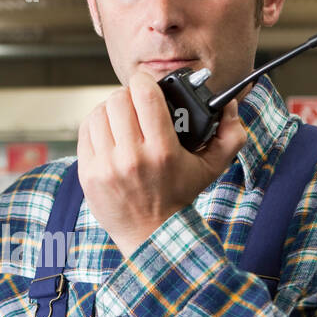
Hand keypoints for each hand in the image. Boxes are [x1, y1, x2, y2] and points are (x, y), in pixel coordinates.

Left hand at [77, 72, 246, 258]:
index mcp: (162, 152)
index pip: (145, 95)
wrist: (151, 234)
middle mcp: (132, 158)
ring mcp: (107, 166)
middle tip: (135, 104)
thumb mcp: (211, 168)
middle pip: (119, 100)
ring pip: (100, 112)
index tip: (147, 85)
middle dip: (128, 96)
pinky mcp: (89, 173)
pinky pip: (86, 131)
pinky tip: (108, 131)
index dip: (145, 82)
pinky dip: (97, 124)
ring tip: (122, 118)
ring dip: (111, 109)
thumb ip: (230, 135)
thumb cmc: (180, 197)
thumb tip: (230, 104)